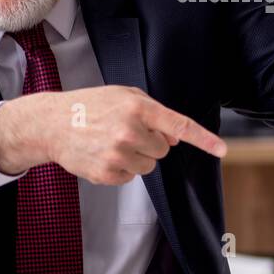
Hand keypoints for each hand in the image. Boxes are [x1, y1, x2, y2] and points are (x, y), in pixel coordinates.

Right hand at [0, 86, 226, 185]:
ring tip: (111, 143)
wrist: (51, 123)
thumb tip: (173, 139)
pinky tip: (103, 155)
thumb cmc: (90, 106)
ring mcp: (117, 154)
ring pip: (148, 166)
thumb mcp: (122, 96)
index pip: (178, 125)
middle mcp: (129, 131)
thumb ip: (153, 112)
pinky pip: (130, 177)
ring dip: (136, 157)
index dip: (203, 139)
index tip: (222, 150)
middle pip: (162, 150)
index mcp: (137, 107)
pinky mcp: (106, 173)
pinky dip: (120, 169)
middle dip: (150, 143)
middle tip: (125, 133)